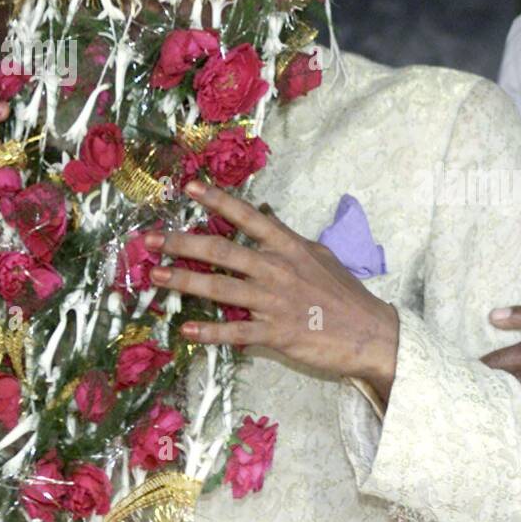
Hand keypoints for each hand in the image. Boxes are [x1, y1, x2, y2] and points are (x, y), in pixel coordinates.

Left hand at [147, 181, 399, 400]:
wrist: (370, 333)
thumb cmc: (346, 296)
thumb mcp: (320, 258)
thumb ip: (289, 244)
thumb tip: (268, 227)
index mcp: (289, 247)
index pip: (249, 217)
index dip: (218, 201)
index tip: (189, 188)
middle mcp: (277, 269)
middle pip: (221, 251)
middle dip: (182, 243)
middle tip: (151, 239)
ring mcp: (274, 301)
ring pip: (219, 288)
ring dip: (184, 281)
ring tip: (157, 275)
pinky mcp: (275, 332)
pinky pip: (235, 331)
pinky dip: (210, 331)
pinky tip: (188, 331)